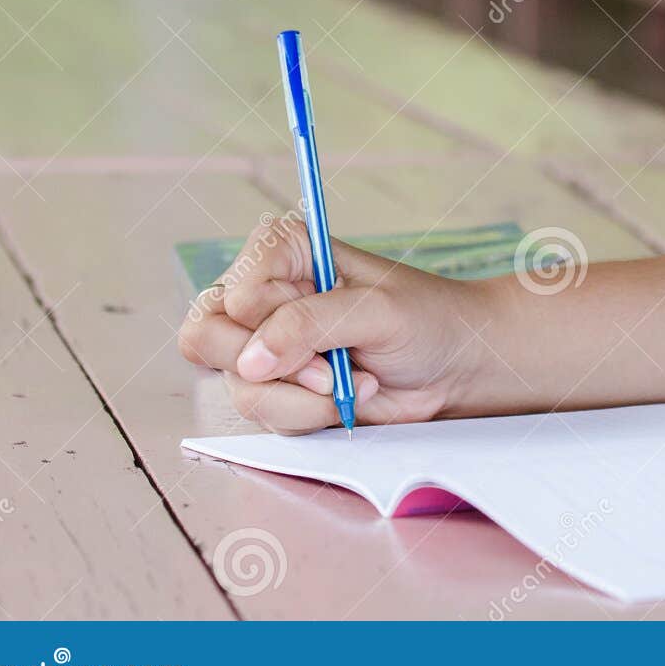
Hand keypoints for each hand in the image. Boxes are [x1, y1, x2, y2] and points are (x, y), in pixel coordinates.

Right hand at [177, 216, 477, 433]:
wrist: (456, 366)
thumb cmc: (426, 319)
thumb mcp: (377, 310)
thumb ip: (310, 325)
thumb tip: (248, 361)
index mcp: (282, 251)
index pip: (236, 290)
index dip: (271, 317)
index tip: (326, 321)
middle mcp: (262, 295)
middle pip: (209, 337)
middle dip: (275, 366)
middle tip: (332, 370)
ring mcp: (263, 345)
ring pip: (238, 385)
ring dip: (300, 397)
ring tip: (351, 383)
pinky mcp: (277, 388)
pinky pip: (263, 414)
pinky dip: (307, 414)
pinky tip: (348, 398)